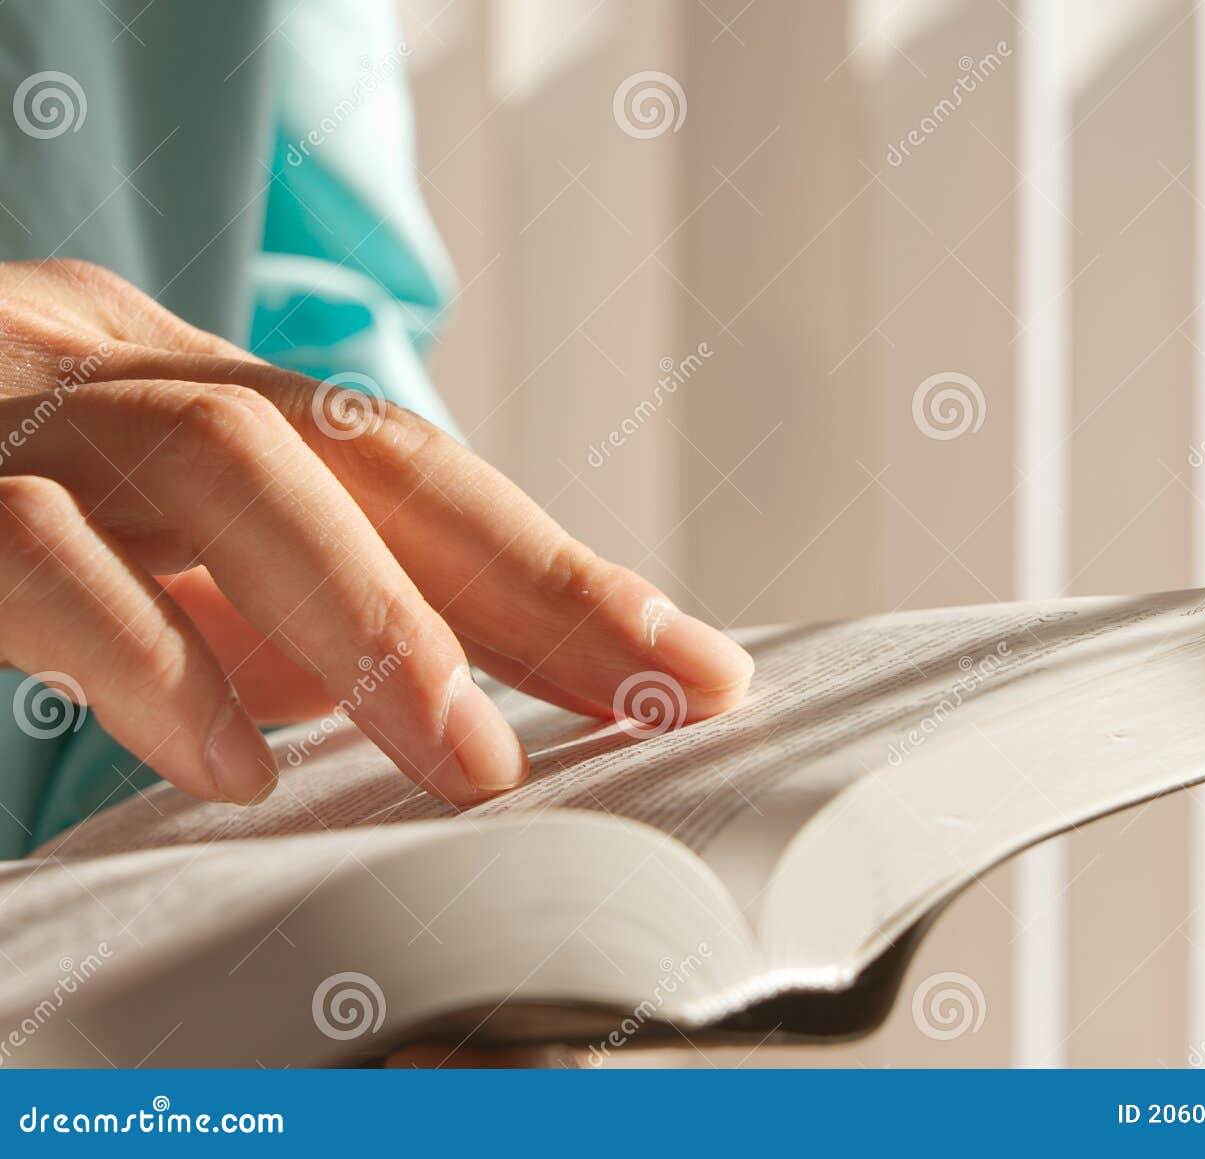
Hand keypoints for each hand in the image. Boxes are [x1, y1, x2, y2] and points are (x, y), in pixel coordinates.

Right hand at [0, 260, 752, 805]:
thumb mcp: (144, 567)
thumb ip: (267, 614)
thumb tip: (444, 701)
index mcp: (193, 395)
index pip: (421, 476)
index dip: (566, 572)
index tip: (695, 668)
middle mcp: (118, 370)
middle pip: (372, 450)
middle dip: (530, 579)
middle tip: (660, 695)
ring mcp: (9, 407)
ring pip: (226, 468)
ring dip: (373, 620)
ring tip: (475, 759)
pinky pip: (36, 554)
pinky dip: (151, 655)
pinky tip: (233, 761)